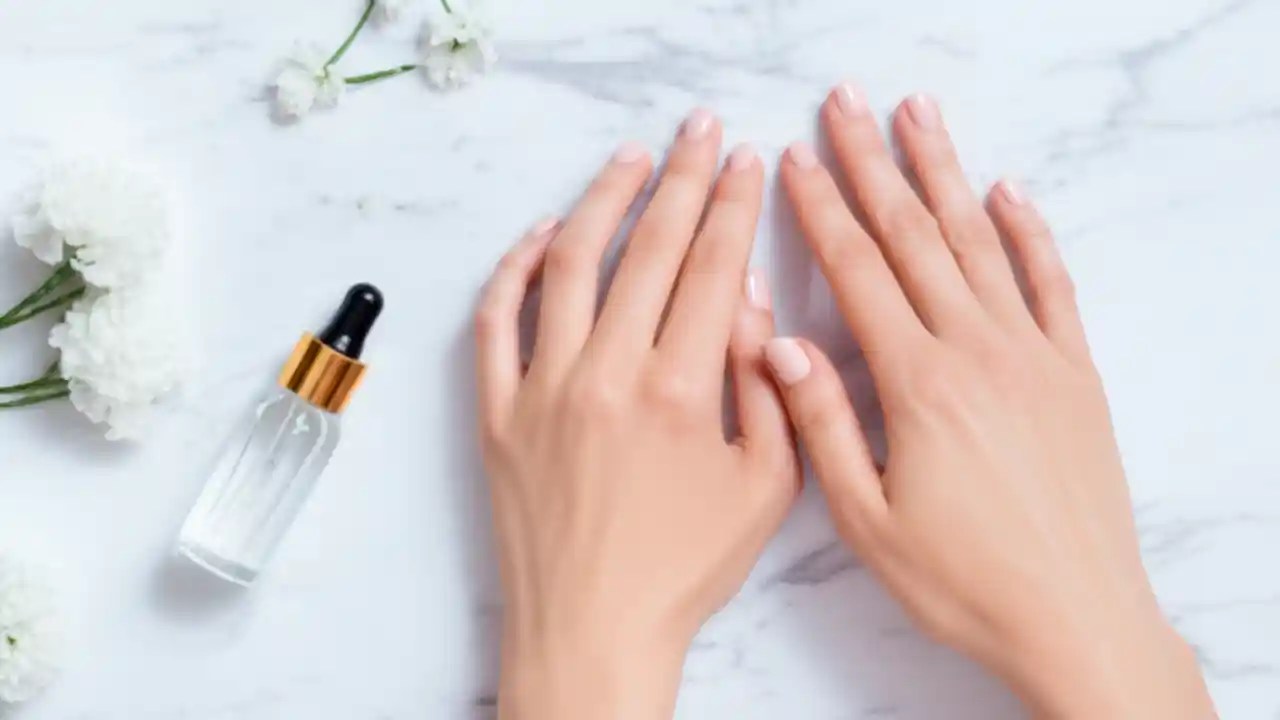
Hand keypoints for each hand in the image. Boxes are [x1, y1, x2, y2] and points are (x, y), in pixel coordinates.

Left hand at [475, 110, 799, 719]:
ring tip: (628, 159)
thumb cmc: (681, 571)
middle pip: (648, 249)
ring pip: (568, 265)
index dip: (732, 205)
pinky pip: (497, 321)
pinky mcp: (497, 411)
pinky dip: (515, 268)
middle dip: (681, 179)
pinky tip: (540, 234)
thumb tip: (746, 303)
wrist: (591, 632)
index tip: (743, 162)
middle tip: (697, 134)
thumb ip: (767, 388)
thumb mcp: (766, 489)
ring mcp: (543, 389)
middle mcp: (608, 375)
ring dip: (602, 201)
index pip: (712, 268)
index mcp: (682, 392)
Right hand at [769, 84, 1214, 717]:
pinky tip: (1008, 190)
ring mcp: (1034, 355)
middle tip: (845, 103)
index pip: (858, 272)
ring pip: (979, 242)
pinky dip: (1027, 231)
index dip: (821, 210)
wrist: (1075, 618)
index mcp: (917, 385)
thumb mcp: (867, 520)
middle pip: (915, 236)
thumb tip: (778, 346)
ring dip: (944, 172)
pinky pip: (1051, 283)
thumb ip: (820, 426)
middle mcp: (978, 352)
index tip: (795, 159)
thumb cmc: (962, 582)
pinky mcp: (1075, 374)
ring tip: (917, 113)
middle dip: (874, 164)